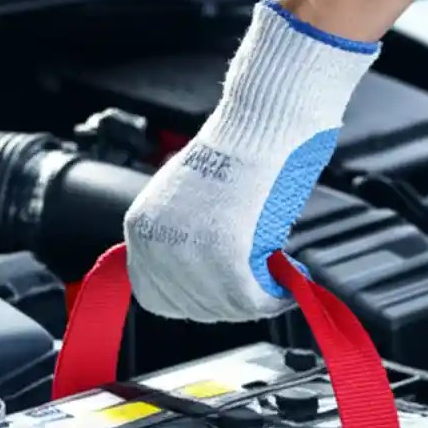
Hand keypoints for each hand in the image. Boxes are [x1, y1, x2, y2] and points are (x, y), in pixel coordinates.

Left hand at [122, 0, 377, 322]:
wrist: (260, 119)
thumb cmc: (238, 150)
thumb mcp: (186, 202)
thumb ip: (183, 240)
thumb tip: (204, 281)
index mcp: (140, 226)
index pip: (152, 296)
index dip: (194, 302)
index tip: (222, 297)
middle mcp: (153, 242)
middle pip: (190, 308)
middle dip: (229, 304)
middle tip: (261, 288)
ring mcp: (184, 249)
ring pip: (223, 307)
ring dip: (256, 301)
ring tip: (279, 278)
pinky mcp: (221, 252)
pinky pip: (247, 300)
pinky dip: (272, 298)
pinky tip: (287, 283)